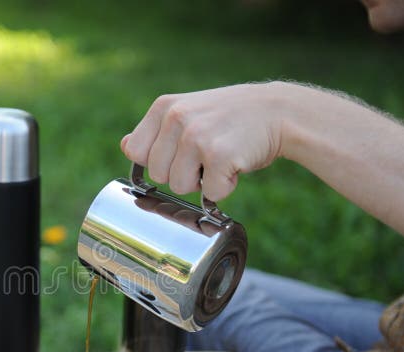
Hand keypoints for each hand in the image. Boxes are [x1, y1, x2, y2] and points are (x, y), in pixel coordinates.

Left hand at [121, 82, 285, 200]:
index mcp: (163, 107)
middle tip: (206, 154)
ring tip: (220, 158)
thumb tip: (125, 147)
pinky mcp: (219, 155)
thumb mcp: (188, 111)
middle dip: (181, 173)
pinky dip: (225, 187)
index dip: (158, 161)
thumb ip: (156, 131)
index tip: (179, 153)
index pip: (135, 153)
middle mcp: (176, 119)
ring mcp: (196, 136)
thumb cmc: (229, 118)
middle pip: (157, 174)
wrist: (278, 111)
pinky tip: (235, 164)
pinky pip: (210, 192)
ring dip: (202, 182)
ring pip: (179, 187)